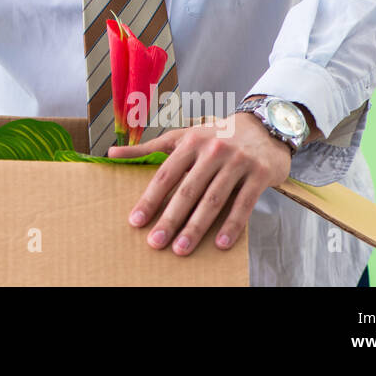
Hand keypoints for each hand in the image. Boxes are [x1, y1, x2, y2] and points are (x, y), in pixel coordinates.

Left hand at [105, 113, 292, 255]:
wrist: (265, 127)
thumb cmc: (216, 135)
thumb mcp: (183, 136)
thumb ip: (149, 148)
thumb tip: (111, 154)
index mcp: (190, 142)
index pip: (165, 175)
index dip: (150, 199)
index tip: (136, 221)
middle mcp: (213, 150)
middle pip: (187, 190)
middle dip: (170, 219)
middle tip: (155, 243)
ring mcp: (237, 162)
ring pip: (213, 200)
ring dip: (196, 227)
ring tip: (181, 248)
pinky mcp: (259, 175)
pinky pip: (243, 204)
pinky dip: (232, 225)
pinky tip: (220, 243)